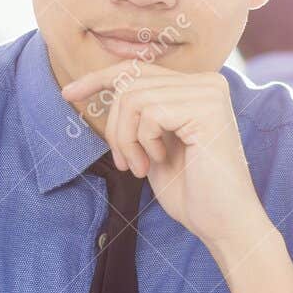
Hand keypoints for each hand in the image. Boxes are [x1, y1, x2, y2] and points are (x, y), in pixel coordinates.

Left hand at [60, 63, 268, 254]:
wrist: (223, 222)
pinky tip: (159, 161)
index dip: (97, 78)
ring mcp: (209, 92)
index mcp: (197, 87)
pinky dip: (143, 141)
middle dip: (115, 127)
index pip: (137, 69)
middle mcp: (208, 82)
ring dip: (127, 139)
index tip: (68, 94)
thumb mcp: (155, 144)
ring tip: (140, 166)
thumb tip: (103, 85)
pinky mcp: (207, 108)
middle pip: (130, 83)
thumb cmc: (192, 191)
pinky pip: (149, 112)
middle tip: (125, 163)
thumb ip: (140, 114)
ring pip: (134, 97)